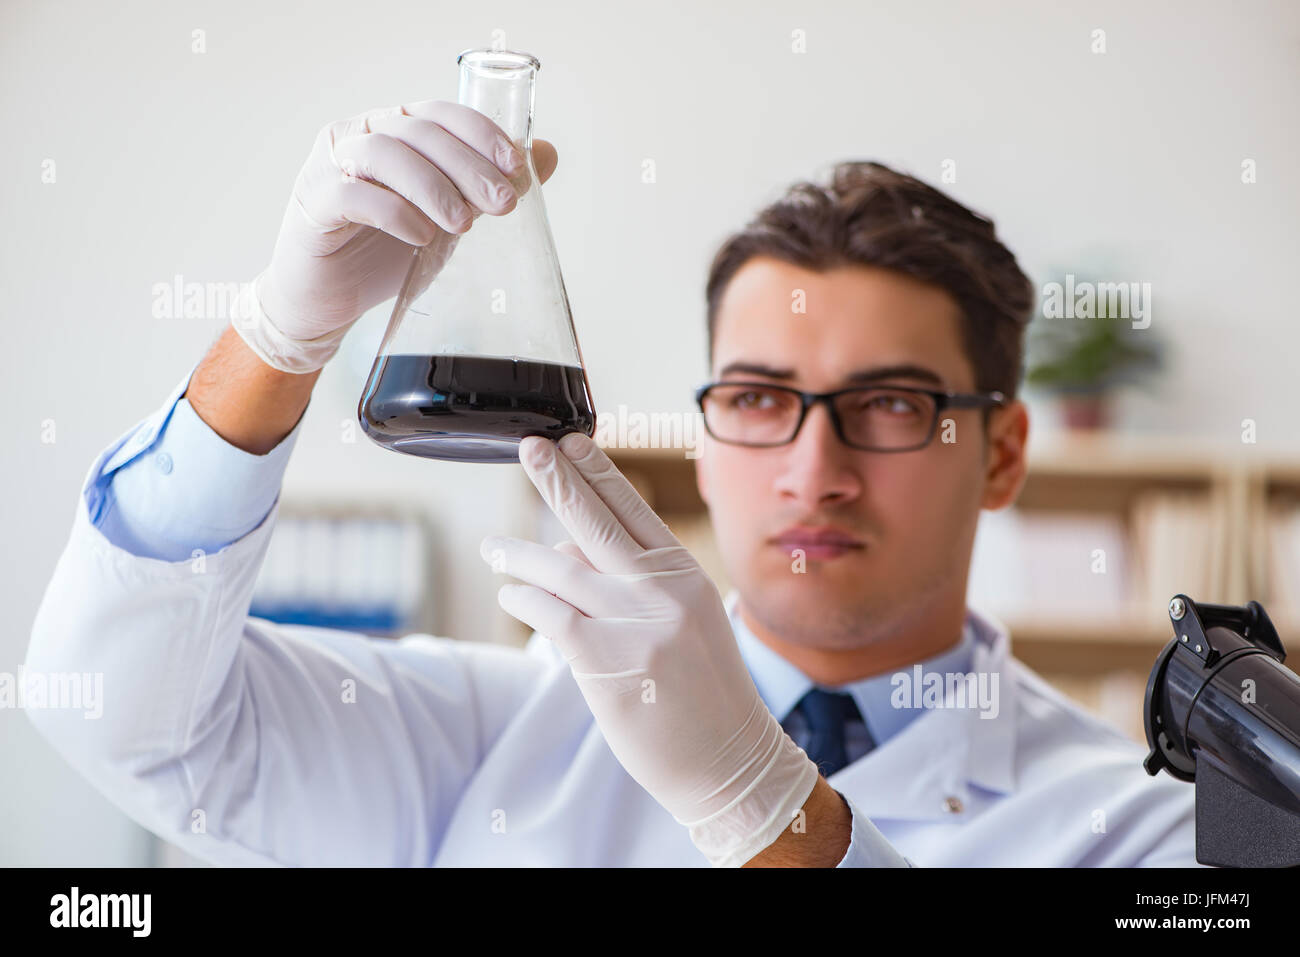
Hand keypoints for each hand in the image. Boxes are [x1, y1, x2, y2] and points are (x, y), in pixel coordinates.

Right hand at [234, 100, 558, 372]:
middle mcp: (356, 136)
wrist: (327, 302)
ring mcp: (328, 167)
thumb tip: (544, 155)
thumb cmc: (385, 254)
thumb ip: (486, 188)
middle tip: (503, 203)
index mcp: (390, 130)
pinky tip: (420, 236)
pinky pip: (351, 194)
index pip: (437, 112)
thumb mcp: (448, 221)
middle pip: (416, 130)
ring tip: (462, 225)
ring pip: (382, 153)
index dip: (479, 132)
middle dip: (467, 165)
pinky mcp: (313, 204)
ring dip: (432, 186)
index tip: (515, 165)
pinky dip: (393, 212)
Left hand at [480, 433, 819, 866]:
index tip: (572, 439)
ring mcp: (635, 624)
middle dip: (558, 479)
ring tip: (493, 546)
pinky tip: (511, 592)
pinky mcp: (606, 661)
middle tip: (530, 447)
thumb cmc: (705, 695)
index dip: (599, 472)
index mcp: (686, 577)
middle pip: (596, 521)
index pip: (634, 510)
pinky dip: (524, 597)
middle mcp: (662, 592)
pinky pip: (550, 613)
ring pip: (561, 569)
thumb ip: (637, 585)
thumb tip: (569, 555)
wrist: (730, 763)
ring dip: (519, 554)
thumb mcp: (688, 623)